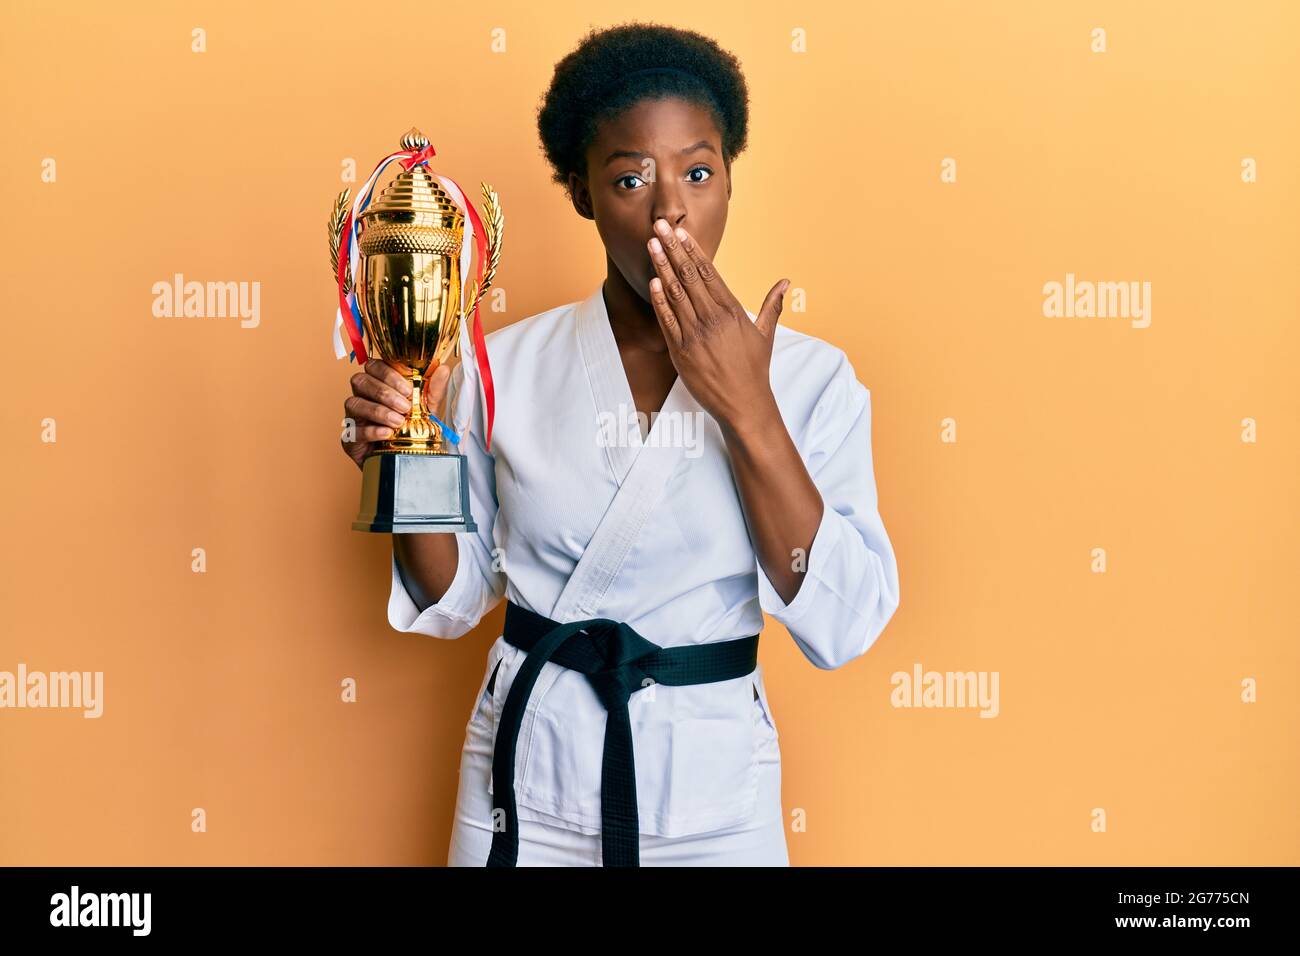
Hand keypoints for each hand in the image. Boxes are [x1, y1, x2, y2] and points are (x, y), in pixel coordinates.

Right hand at [340, 359, 449, 470]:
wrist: (405, 458)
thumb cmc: (411, 428)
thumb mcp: (427, 408)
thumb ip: (433, 389)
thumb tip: (442, 369)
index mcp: (378, 383)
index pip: (374, 366)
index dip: (388, 373)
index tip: (407, 388)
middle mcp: (362, 396)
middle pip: (360, 381)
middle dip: (384, 392)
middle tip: (405, 407)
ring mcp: (353, 417)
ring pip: (354, 403)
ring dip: (378, 411)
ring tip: (398, 421)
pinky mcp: (350, 439)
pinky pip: (353, 430)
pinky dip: (371, 431)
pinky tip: (386, 433)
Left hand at [645, 217, 788, 431]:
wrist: (744, 404)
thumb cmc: (754, 369)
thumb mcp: (765, 334)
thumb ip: (771, 305)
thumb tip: (786, 282)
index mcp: (732, 310)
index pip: (709, 272)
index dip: (693, 249)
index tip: (681, 232)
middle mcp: (713, 318)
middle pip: (689, 275)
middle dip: (673, 248)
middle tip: (659, 225)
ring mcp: (695, 335)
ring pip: (675, 293)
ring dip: (661, 267)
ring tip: (651, 244)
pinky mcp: (681, 352)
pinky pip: (667, 321)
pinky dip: (659, 301)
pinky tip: (652, 281)